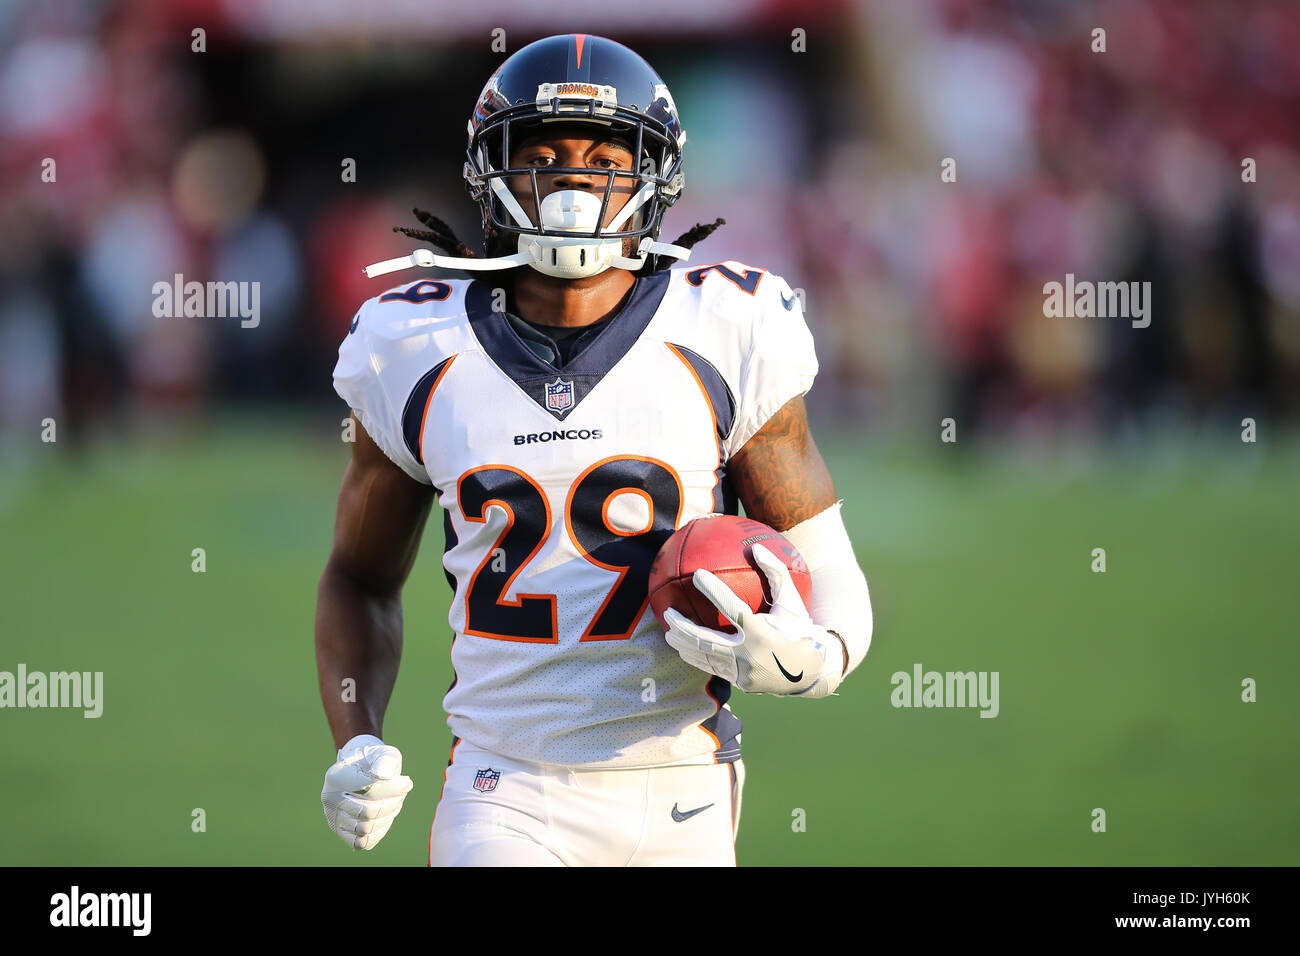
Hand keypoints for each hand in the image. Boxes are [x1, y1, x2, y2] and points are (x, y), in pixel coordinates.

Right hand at [321, 734, 413, 849]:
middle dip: (392, 802)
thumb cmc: (376, 762)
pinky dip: (379, 830)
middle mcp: (330, 799)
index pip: (370, 789)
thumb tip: (382, 776)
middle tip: (402, 791)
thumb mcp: (385, 754)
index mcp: (337, 776)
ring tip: (394, 800)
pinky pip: (364, 842)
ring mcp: (334, 818)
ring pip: (367, 828)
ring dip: (388, 815)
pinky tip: (385, 814)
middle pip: (368, 812)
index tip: (407, 782)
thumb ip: (386, 762)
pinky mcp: (342, 833)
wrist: (362, 770)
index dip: (394, 787)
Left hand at [662, 544, 844, 697]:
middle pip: (706, 641)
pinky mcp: (741, 683)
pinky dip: (697, 658)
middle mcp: (750, 654)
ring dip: (684, 645)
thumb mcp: (792, 600)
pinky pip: (713, 669)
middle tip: (668, 613)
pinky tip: (685, 649)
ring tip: (668, 632)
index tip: (697, 575)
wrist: (814, 670)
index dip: (713, 591)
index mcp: (762, 632)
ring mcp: (744, 672)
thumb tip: (756, 547)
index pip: (732, 608)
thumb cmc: (800, 628)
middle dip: (683, 627)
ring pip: (705, 658)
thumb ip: (776, 572)